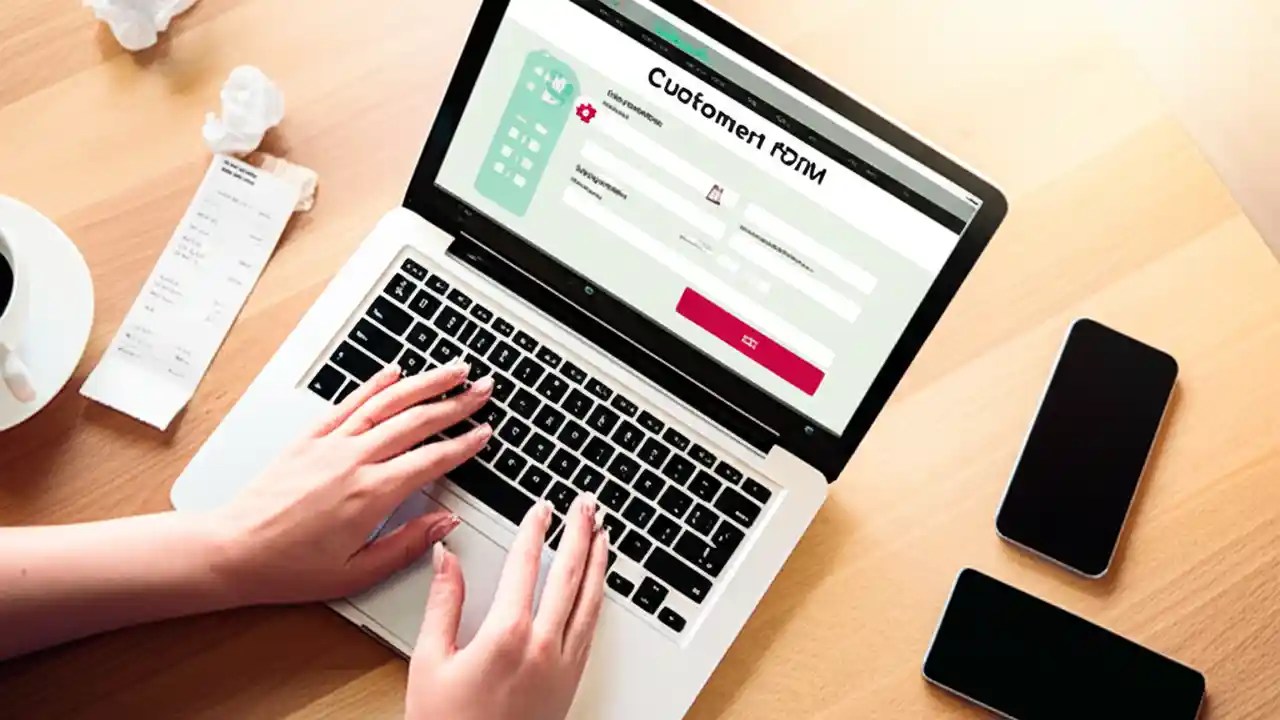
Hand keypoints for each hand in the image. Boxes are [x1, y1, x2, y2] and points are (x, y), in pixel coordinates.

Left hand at [207, 362, 493, 605]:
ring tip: (453, 370)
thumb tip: (445, 522)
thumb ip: (407, 543)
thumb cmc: (289, 568)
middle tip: (484, 389)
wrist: (231, 551)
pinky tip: (394, 372)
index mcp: (372, 494)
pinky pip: (349, 403)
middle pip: (417, 421)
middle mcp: (354, 460)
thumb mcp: (357, 572)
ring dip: (425, 383)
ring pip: (387, 403)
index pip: (432, 459)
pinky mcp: (309, 438)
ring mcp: (330, 444)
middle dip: (456, 403)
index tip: (484, 433)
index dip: (464, 444)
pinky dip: (374, 385)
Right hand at [407, 494, 608, 719]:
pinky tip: (599, 585)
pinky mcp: (571, 681)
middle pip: (569, 574)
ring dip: (598, 560)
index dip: (535, 530)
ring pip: (590, 599)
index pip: (525, 565)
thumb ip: (443, 603)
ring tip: (603, 532)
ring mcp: (563, 664)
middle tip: (586, 504)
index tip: (543, 508)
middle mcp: (543, 645)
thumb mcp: (430, 661)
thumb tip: (445, 558)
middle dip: (580, 533)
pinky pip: (592, 627)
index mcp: (506, 634)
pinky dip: (597, 597)